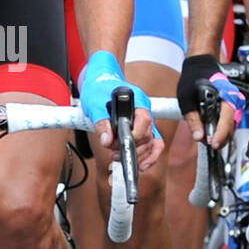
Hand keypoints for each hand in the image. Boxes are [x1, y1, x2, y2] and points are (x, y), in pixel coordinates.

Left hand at [80, 51, 162, 168]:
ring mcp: (145, 122)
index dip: (135, 135)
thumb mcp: (95, 104)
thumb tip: (107, 140)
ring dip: (137, 155)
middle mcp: (145, 112)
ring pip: (151, 144)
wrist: (100, 83)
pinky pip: (153, 145)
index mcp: (138, 101)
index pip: (145, 120)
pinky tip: (141, 165)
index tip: (121, 144)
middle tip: (113, 154)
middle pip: (148, 136)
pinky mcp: (142, 130)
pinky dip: (150, 157)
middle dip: (132, 149)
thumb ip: (101, 123)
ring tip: (117, 159)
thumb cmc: (99, 90)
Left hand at [178, 53, 241, 148]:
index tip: (213, 144)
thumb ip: (193, 119)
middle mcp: (233, 100)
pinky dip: (222, 129)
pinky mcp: (232, 108)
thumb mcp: (187, 99)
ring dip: (222, 134)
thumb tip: (198, 136)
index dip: (220, 134)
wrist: (201, 68)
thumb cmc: (194, 78)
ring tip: (209, 139)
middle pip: (231, 125)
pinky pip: (230, 123)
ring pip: (232, 126)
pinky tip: (213, 133)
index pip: (226, 119)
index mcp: (225, 95)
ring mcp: (235, 104)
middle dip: (221, 137)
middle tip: (209, 144)